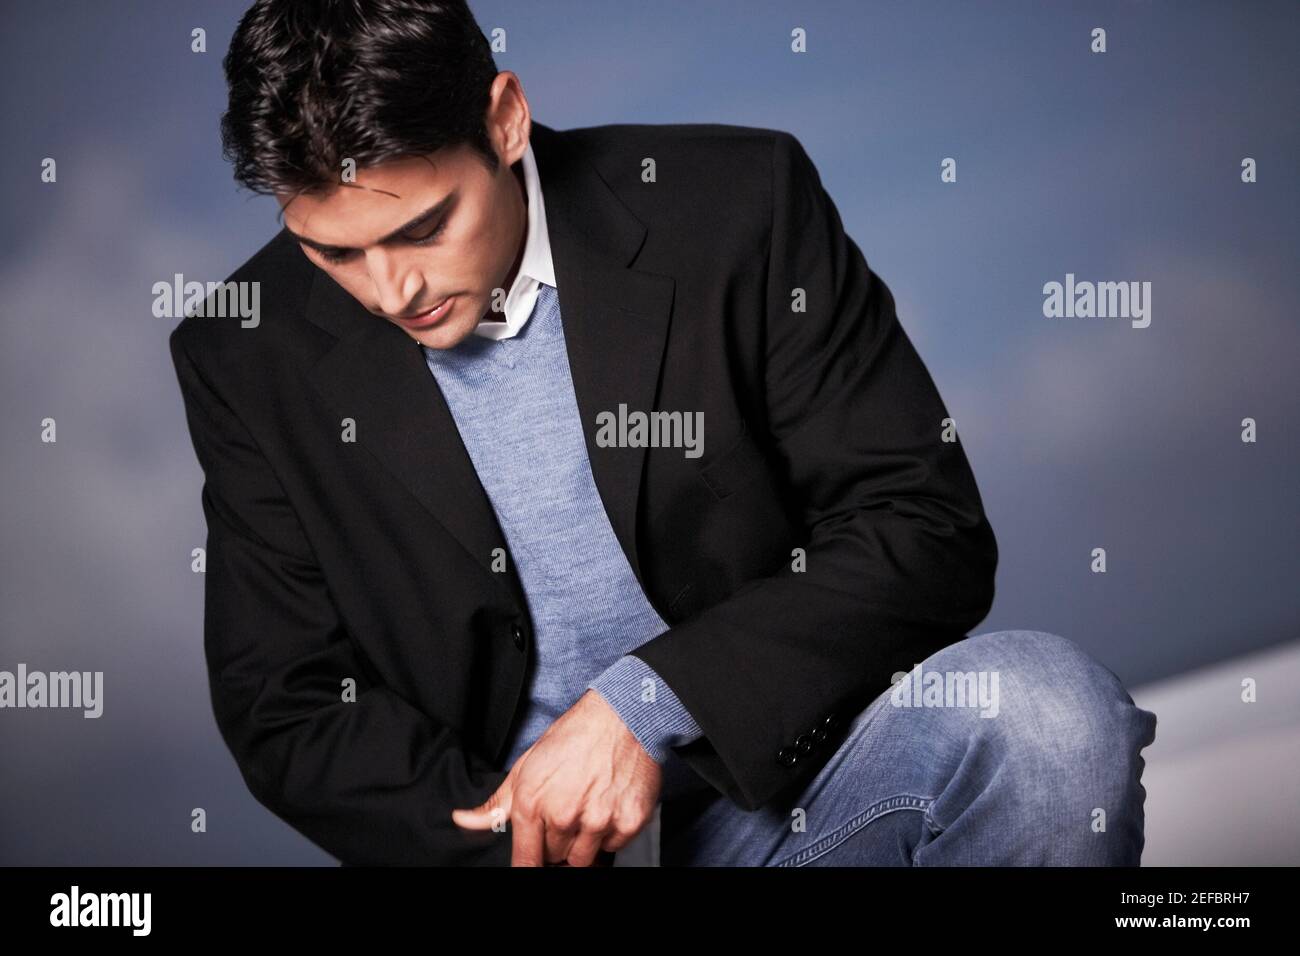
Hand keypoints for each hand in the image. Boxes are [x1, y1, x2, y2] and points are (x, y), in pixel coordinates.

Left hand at [451, 689, 661, 865]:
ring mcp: (598, 821)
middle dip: (557, 841)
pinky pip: (612, 848)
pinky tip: (606, 806)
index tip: (533, 861)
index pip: (526, 861)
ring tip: (586, 808)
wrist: (621, 717)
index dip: (529, 864)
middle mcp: (564, 815)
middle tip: (566, 811)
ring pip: (583, 858)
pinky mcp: (627, 822)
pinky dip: (608, 834)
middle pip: (555, 858)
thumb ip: (496, 804)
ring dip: (583, 841)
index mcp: (533, 803)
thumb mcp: (526, 766)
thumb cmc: (573, 738)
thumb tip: (463, 820)